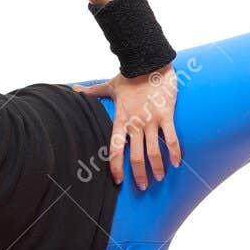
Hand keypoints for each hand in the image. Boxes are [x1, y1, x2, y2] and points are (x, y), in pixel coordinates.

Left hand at [72, 64, 180, 189]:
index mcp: (121, 120)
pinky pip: (172, 139)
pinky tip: (177, 163)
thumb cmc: (129, 76)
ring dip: (157, 168)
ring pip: (155, 151)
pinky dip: (175, 153)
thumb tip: (73, 89)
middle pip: (136, 156)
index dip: (116, 167)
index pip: (116, 149)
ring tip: (159, 178)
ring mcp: (152, 121)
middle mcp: (135, 124)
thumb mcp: (109, 85)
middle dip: (139, 174)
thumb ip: (92, 91)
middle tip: (143, 187)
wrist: (149, 62)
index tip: (118, 180)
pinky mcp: (166, 115)